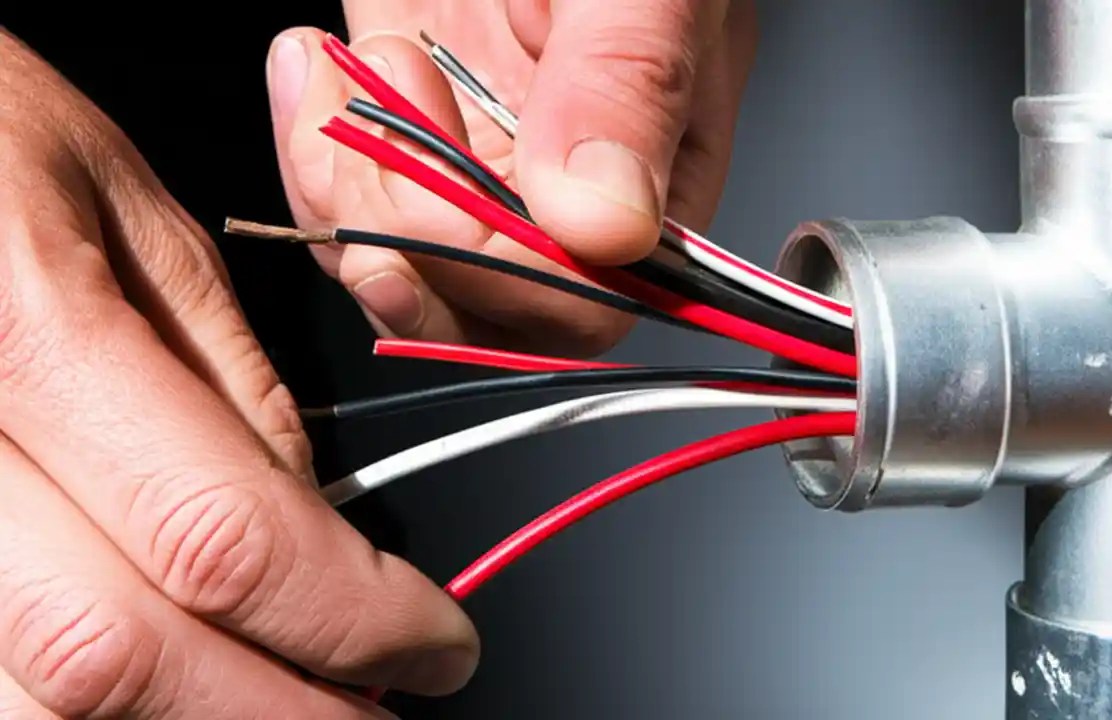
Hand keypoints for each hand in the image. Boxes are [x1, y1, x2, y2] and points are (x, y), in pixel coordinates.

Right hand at [0, 33, 476, 717]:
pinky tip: (182, 684)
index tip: (435, 642)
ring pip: (35, 703)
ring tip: (292, 700)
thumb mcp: (132, 215)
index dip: (353, 615)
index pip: (221, 534)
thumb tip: (317, 524)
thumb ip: (227, 382)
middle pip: (115, 657)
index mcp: (18, 331)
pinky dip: (94, 707)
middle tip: (382, 709)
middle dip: (282, 711)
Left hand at [267, 0, 757, 354]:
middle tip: (399, 118)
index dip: (506, 279)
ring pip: (405, 262)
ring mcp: (487, 160)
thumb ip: (631, 84)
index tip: (452, 199)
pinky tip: (315, 66)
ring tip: (367, 62)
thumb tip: (605, 224)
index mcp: (660, 174)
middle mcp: (571, 188)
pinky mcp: (415, 125)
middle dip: (414, 238)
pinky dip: (311, 148)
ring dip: (352, 186)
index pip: (588, 300)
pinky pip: (353, 196)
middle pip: (484, 305)